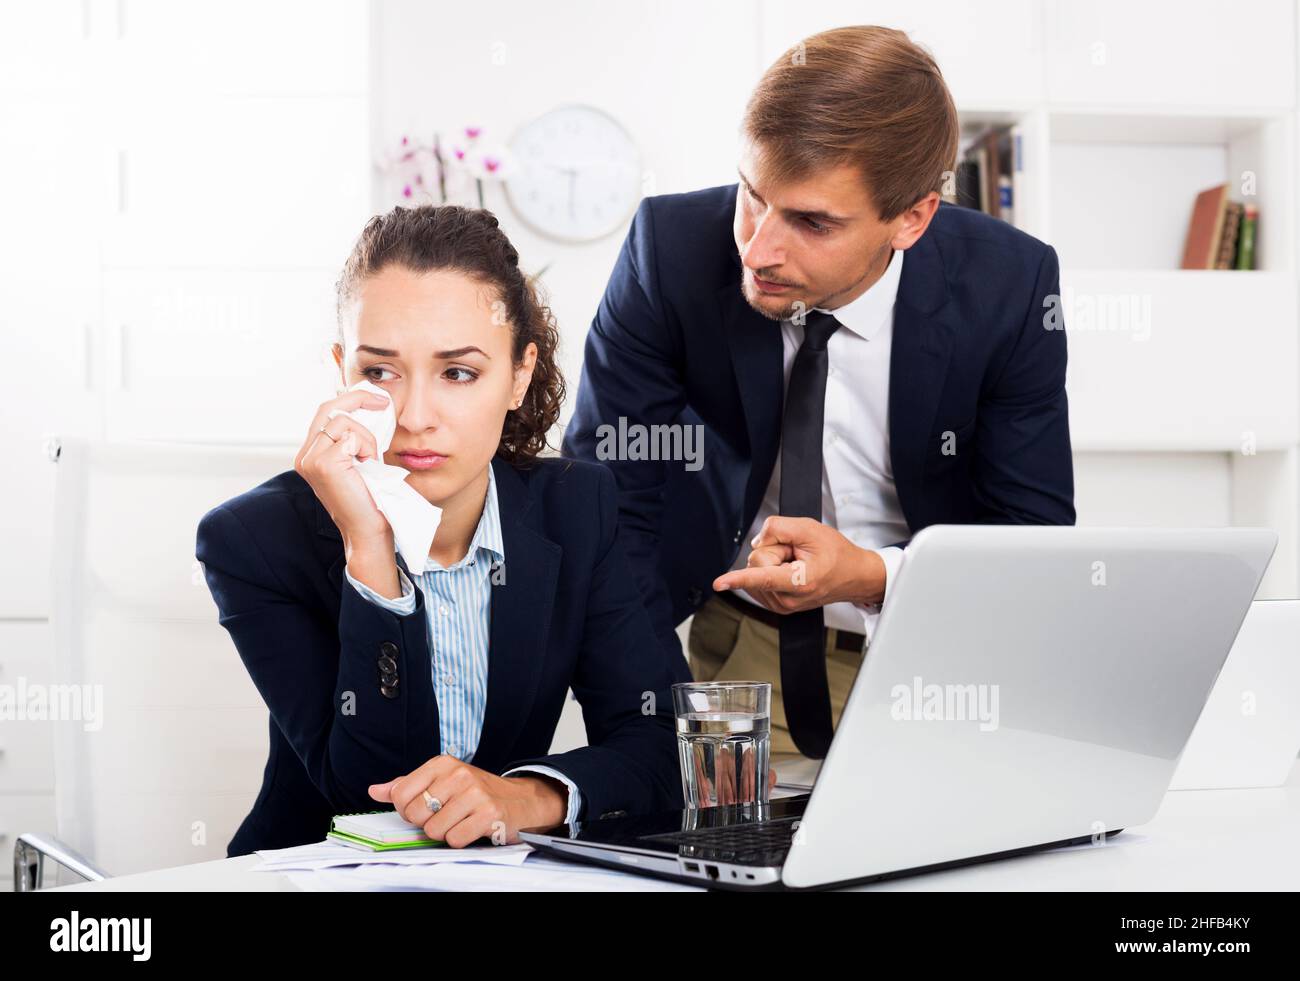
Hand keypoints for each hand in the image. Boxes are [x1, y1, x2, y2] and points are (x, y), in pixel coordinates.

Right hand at [294, 388, 393, 545]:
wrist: (368, 530)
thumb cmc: (369, 498)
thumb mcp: (357, 461)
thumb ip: (352, 437)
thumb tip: (365, 405)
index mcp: (309, 454)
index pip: (324, 413)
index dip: (350, 399)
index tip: (377, 399)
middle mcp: (304, 456)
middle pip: (327, 408)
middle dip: (358, 398)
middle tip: (384, 401)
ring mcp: (310, 460)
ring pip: (342, 421)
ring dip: (366, 437)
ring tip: (370, 459)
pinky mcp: (324, 464)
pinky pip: (352, 436)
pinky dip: (367, 447)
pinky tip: (368, 465)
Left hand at [368, 756, 567, 846]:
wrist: (520, 800)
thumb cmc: (476, 792)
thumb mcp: (441, 781)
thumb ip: (407, 786)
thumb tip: (375, 791)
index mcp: (442, 763)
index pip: (401, 794)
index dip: (407, 810)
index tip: (423, 809)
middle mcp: (458, 774)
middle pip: (415, 815)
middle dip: (427, 823)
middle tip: (446, 816)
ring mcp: (474, 794)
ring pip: (434, 830)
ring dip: (446, 833)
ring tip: (462, 821)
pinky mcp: (488, 814)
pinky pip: (455, 840)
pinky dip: (461, 840)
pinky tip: (473, 829)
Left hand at [711, 516, 885, 614]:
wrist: (853, 577)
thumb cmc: (837, 555)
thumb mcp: (811, 529)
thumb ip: (779, 527)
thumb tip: (758, 540)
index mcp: (799, 582)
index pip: (763, 577)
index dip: (738, 578)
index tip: (719, 583)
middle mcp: (787, 599)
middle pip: (757, 562)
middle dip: (774, 550)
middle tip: (798, 553)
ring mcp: (781, 605)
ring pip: (757, 569)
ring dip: (775, 560)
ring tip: (798, 562)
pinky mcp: (776, 604)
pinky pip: (758, 577)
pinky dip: (773, 569)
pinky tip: (791, 570)